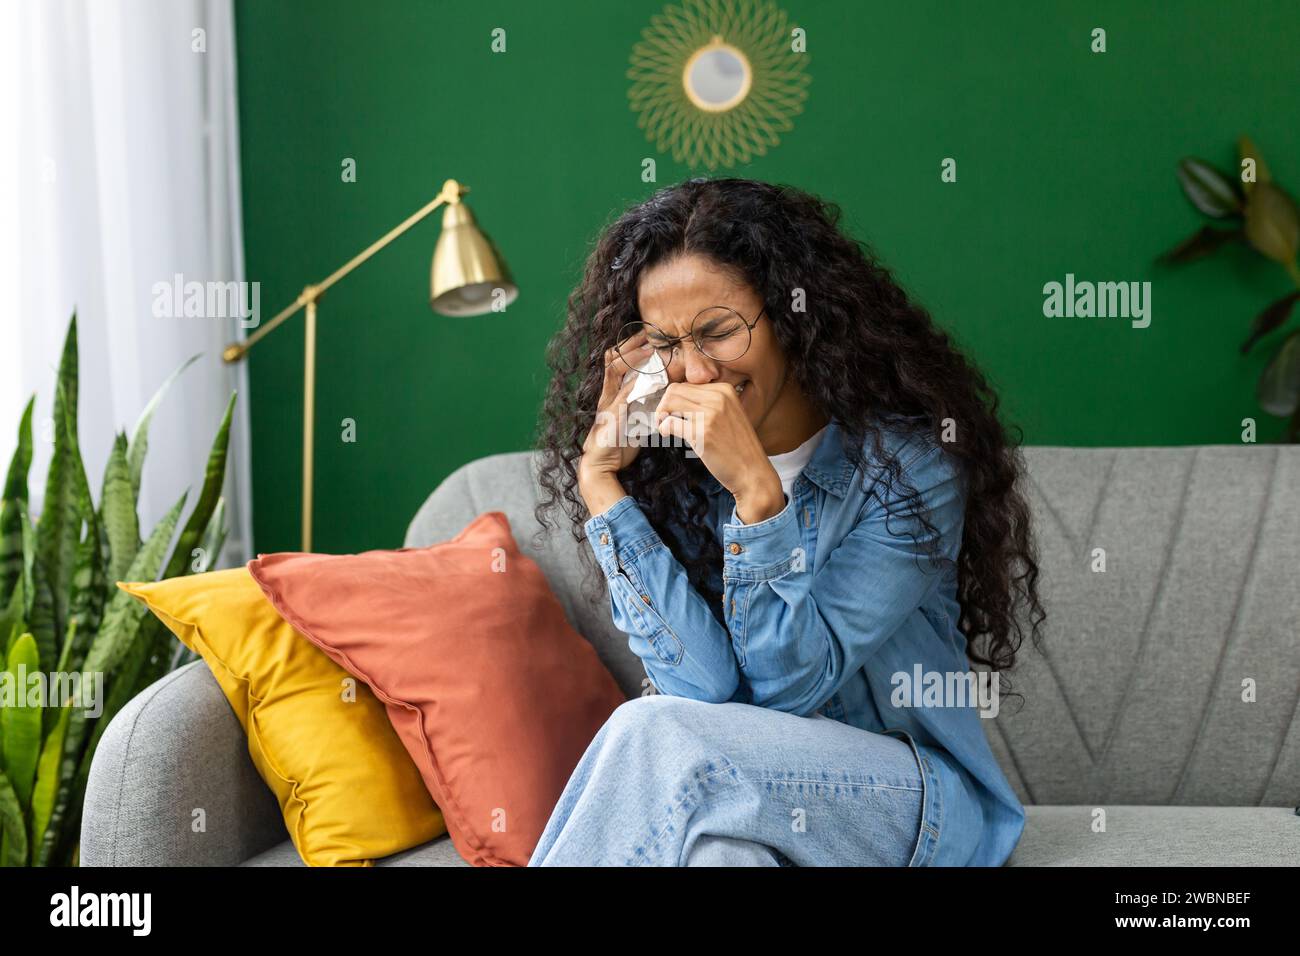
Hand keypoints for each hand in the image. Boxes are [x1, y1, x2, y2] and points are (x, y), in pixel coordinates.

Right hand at [579, 328, 653, 483]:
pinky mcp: (611, 416)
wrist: (601, 463)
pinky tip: (648, 378)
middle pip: (613, 358)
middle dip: (630, 344)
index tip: (647, 335)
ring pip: (615, 371)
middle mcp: (607, 393)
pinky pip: (622, 396)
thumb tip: (663, 392)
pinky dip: (634, 386)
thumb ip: (643, 404)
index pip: (617, 360)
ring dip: (633, 359)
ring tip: (649, 349)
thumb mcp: (633, 417)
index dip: (630, 346)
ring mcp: (607, 403)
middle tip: (648, 333)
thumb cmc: (619, 441)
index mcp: (612, 392)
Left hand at [653, 382, 784, 521]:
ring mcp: (711, 414)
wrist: (752, 472)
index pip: (686, 384)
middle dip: (664, 405)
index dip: (674, 398)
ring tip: (665, 427)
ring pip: (669, 402)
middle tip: (664, 420)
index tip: (672, 412)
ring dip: (661, 415)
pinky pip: (670, 422)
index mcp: (725, 390)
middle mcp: (718, 397)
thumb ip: (708, 403)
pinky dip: (663, 428)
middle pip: (674, 390)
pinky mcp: (702, 432)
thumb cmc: (738, 448)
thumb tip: (676, 399)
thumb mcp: (729, 415)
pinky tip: (667, 435)